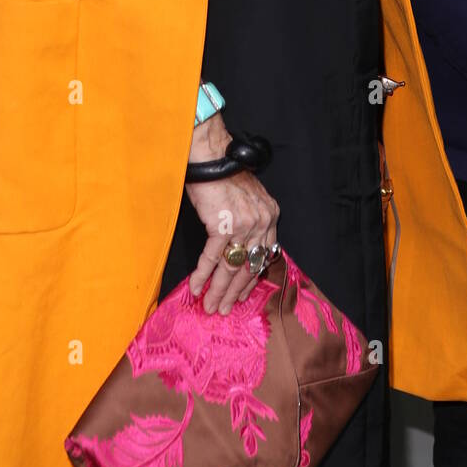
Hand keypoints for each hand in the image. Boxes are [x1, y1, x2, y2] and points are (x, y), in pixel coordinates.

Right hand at [182, 113, 279, 315]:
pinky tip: (195, 288)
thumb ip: (250, 222)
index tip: (241, 295)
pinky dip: (202, 276)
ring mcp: (244, 225)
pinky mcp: (223, 226)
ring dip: (218, 290)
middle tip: (223, 308)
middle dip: (234, 292)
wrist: (211, 157)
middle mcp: (262, 222)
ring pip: (231, 267)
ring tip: (210, 306)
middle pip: (249, 267)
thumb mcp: (247, 199)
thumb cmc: (224, 175)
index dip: (250, 279)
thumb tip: (240, 249)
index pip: (264, 256)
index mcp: (271, 215)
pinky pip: (212, 258)